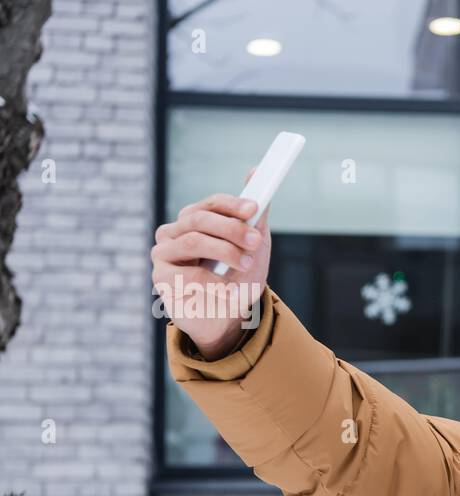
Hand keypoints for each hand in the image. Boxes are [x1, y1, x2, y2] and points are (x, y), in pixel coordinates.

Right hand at [151, 166, 272, 359]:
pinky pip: (187, 273)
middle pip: (199, 220)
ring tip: (245, 265)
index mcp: (195, 220)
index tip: (254, 209)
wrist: (227, 317)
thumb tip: (255, 172)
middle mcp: (175, 232)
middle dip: (231, 228)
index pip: (210, 204)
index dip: (231, 204)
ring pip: (193, 241)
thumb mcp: (252, 248)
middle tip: (255, 240)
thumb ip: (253, 216)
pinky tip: (230, 291)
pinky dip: (214, 281)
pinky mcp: (161, 277)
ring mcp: (164, 253)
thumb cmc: (236, 278)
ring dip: (224, 251)